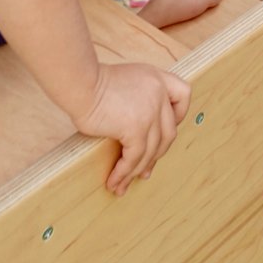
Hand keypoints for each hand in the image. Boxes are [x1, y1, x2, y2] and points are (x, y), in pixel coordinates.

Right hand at [71, 62, 190, 195]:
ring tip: (123, 183)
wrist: (80, 83)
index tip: (163, 132)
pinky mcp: (136, 127)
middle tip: (144, 170)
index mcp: (157, 78)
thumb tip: (140, 127)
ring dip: (137, 170)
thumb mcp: (126, 81)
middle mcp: (158, 92)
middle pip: (169, 131)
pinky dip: (124, 173)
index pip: (183, 95)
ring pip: (152, 150)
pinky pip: (134, 158)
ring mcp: (150, 110)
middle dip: (157, 154)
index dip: (178, 116)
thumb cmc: (92, 83)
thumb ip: (139, 97)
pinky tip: (114, 181)